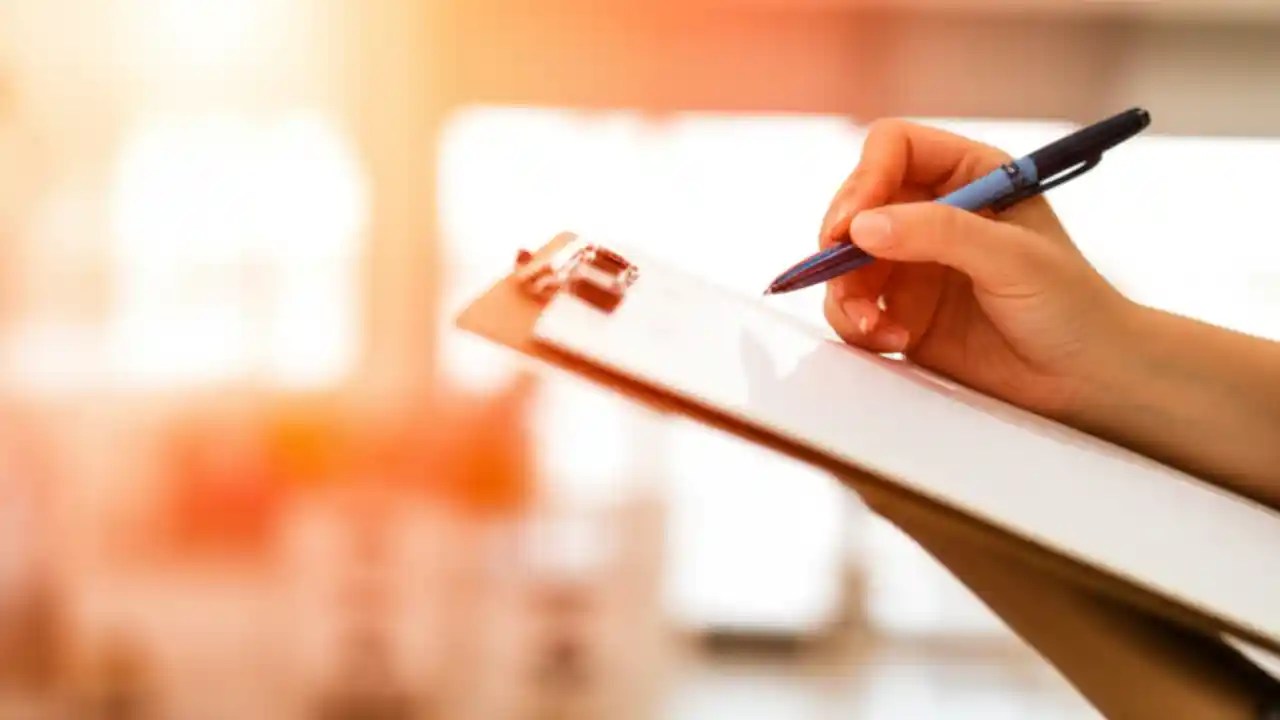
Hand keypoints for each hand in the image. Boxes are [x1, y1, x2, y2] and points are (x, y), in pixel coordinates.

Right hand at [820, 119, 1132, 416]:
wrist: (1087, 378)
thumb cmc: (1071, 305)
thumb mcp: (1012, 257)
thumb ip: (939, 233)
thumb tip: (863, 227)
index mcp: (968, 175)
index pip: (894, 149)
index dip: (865, 179)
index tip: (851, 225)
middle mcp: (934, 213)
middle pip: (856, 204)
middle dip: (841, 243)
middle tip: (843, 278)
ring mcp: (915, 264)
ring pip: (846, 262)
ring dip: (846, 293)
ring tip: (873, 326)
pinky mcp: (904, 312)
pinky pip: (854, 309)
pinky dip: (859, 325)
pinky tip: (894, 341)